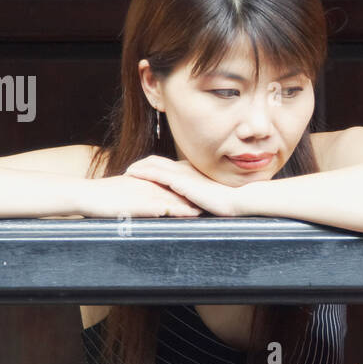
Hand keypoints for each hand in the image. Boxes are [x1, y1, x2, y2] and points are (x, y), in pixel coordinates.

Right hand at [77, 173, 202, 217]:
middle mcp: (151, 187)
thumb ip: (144, 196)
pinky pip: (159, 206)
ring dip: (189, 204)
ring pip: (173, 198)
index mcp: (150, 183)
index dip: (190, 189)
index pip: (174, 185)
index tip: (206, 194)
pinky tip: (185, 214)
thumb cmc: (105, 197)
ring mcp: (145, 194)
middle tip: (213, 200)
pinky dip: (172, 210)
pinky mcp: (138, 204)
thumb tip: (157, 205)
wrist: (86, 195)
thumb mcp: (129, 193)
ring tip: (206, 209)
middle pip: (178, 191)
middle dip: (196, 196)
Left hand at [123, 155, 239, 216]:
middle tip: (129, 171)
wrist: (237, 198)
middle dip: (142, 165)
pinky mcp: (179, 180)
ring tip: (125, 172)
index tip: (143, 171)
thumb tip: (197, 201)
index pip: (168, 166)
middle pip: (157, 162)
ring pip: (153, 165)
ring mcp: (182, 173)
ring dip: (137, 167)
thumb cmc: (228, 200)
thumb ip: (200, 194)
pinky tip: (130, 173)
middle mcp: (185, 169)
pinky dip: (141, 172)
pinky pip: (155, 173)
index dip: (154, 167)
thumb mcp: (211, 196)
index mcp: (192, 172)